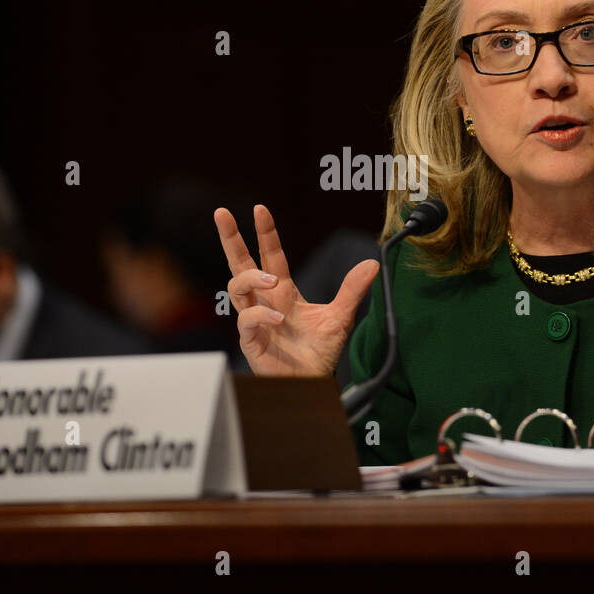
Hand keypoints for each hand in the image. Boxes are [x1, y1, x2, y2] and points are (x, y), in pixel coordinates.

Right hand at [213, 204, 379, 377]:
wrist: (313, 383)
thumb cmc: (319, 351)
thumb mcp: (340, 316)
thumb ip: (352, 290)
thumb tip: (372, 263)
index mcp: (283, 291)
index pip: (270, 255)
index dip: (265, 233)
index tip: (260, 210)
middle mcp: (265, 301)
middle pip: (240, 263)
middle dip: (230, 238)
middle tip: (222, 213)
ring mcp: (255, 320)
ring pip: (236, 287)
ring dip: (252, 278)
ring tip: (271, 280)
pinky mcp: (251, 340)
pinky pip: (246, 320)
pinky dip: (260, 315)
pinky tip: (277, 317)